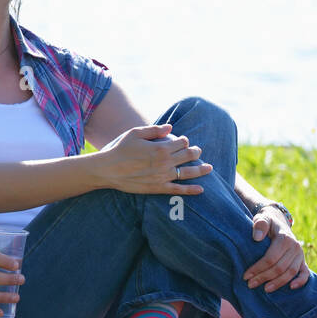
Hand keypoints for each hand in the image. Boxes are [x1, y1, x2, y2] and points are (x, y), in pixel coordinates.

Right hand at [95, 123, 212, 194]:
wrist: (107, 170)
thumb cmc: (119, 149)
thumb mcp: (134, 133)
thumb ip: (154, 129)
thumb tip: (170, 127)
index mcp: (160, 148)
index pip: (181, 142)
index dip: (184, 140)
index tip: (182, 140)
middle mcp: (165, 162)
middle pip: (188, 156)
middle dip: (195, 152)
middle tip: (198, 151)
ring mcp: (163, 176)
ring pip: (188, 172)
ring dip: (201, 169)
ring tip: (209, 168)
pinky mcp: (158, 188)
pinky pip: (178, 190)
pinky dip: (191, 190)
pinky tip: (201, 189)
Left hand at [243, 207, 309, 291]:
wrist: (278, 220)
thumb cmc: (267, 221)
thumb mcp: (262, 218)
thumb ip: (260, 225)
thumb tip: (256, 238)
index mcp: (284, 238)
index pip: (271, 258)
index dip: (258, 268)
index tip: (246, 276)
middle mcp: (295, 247)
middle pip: (280, 267)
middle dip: (264, 277)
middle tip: (250, 285)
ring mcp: (300, 255)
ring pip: (291, 272)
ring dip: (278, 283)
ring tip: (265, 289)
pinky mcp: (303, 260)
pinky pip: (305, 273)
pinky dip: (301, 281)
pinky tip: (291, 288)